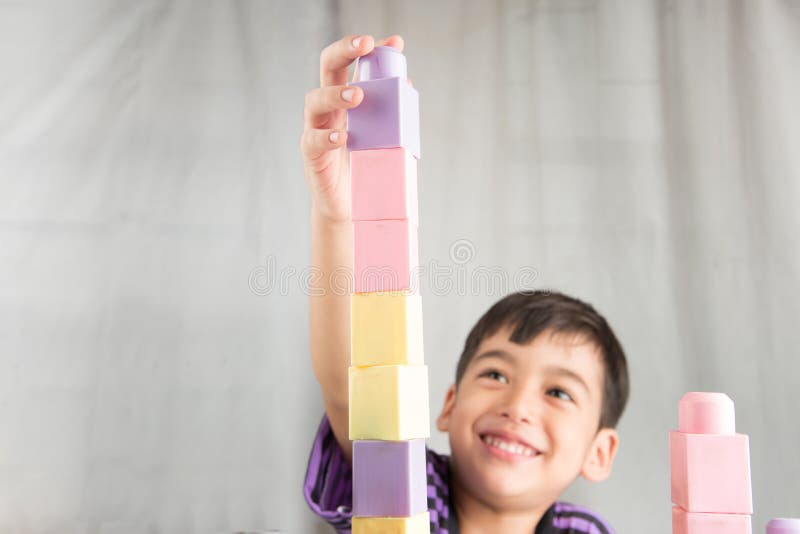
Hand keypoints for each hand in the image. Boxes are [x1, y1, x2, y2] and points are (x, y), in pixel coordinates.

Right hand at [300, 34, 404, 222]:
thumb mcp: (384, 136)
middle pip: (328, 68)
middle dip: (344, 50)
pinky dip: (327, 137)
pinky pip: (312, 141)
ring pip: (315, 100)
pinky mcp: (312, 156)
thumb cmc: (366, 166)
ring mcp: (317, 129)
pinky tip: (343, 137)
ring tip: (357, 95)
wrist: (350, 206)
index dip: (366, 48)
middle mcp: (329, 107)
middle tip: (364, 44)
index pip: (351, 63)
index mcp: (346, 98)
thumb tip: (407, 84)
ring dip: (335, 93)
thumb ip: (393, 111)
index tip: (391, 42)